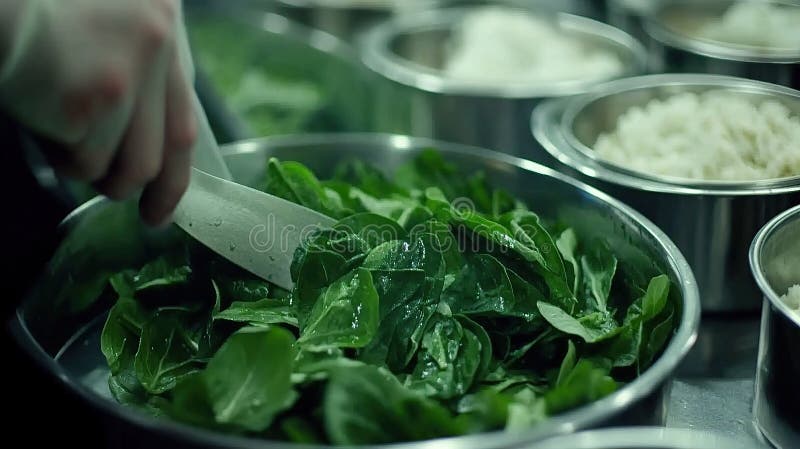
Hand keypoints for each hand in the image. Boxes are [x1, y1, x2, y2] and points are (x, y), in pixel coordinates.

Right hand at [0, 0, 197, 224]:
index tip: (171, 198)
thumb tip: (159, 143)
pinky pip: (85, 161)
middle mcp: (156, 45)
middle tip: (150, 215)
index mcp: (163, 21)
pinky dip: (59, 155)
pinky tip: (41, 118)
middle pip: (170, 148)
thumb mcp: (110, 28)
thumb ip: (143, 72)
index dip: (181, 168)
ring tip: (61, 132)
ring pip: (127, 165)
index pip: (187, 115)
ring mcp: (126, 74)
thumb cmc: (35, 19)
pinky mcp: (92, 99)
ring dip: (91, 167)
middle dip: (158, 193)